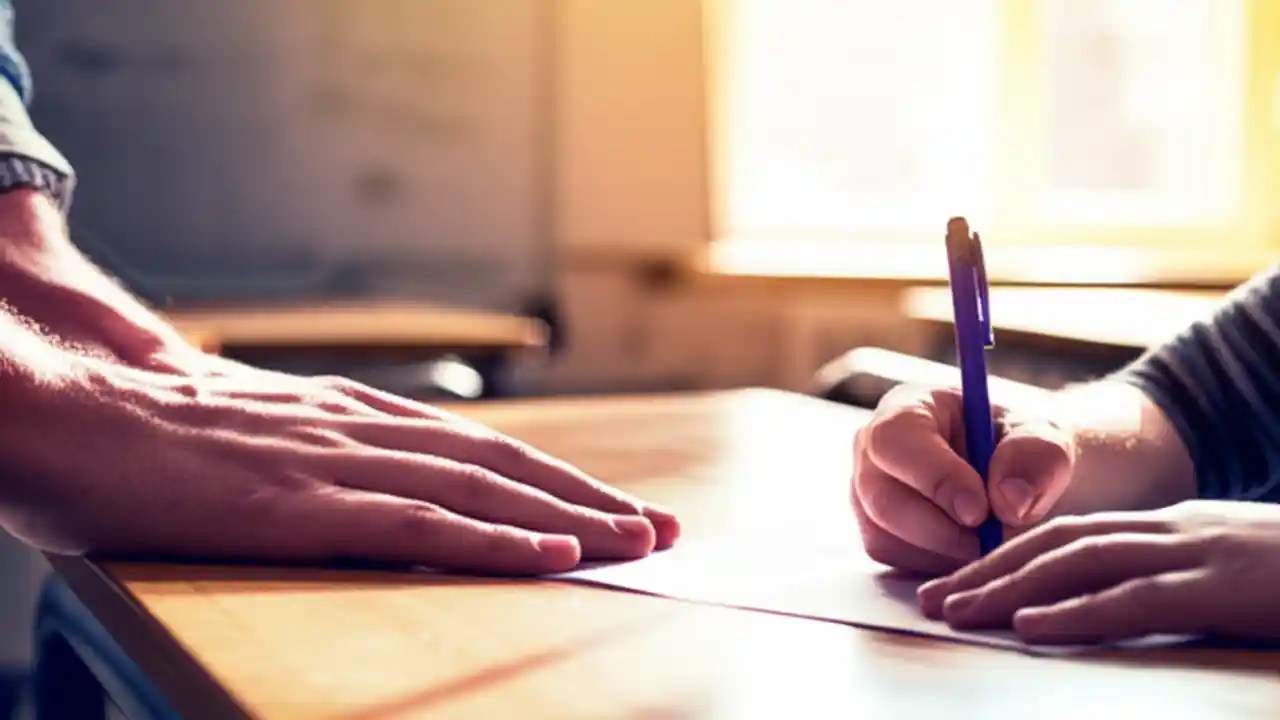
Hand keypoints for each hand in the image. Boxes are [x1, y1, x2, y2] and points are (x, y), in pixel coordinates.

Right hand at [0, 348, 678, 573]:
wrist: (74, 412)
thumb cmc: (158, 433)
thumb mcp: (264, 433)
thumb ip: (327, 452)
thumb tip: (379, 482)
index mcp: (359, 416)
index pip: (485, 450)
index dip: (559, 479)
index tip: (617, 506)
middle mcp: (368, 430)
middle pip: (507, 468)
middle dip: (592, 499)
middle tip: (663, 529)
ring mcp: (341, 466)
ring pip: (485, 493)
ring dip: (570, 518)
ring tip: (636, 542)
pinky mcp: (305, 508)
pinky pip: (422, 526)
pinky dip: (497, 541)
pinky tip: (552, 556)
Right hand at [852, 385, 1074, 574]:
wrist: (1021, 483)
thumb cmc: (1025, 452)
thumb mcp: (1046, 441)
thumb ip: (1036, 458)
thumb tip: (1008, 501)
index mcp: (908, 408)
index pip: (896, 440)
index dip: (933, 478)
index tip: (979, 512)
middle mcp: (873, 450)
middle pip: (881, 497)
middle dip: (941, 529)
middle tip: (991, 540)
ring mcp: (866, 493)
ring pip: (885, 535)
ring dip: (943, 551)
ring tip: (989, 540)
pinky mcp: (875, 532)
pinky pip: (894, 560)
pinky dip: (936, 566)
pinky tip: (969, 549)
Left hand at [917, 500, 1279, 643]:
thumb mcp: (1232, 570)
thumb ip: (1176, 580)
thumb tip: (1112, 604)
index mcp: (1171, 527)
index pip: (1070, 534)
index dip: (1008, 556)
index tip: (960, 581)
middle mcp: (1172, 530)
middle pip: (1057, 543)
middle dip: (987, 570)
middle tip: (931, 600)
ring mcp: (1197, 553)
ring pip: (1080, 563)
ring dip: (1010, 588)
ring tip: (957, 612)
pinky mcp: (1223, 588)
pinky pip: (1136, 599)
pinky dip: (1078, 611)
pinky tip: (1032, 625)